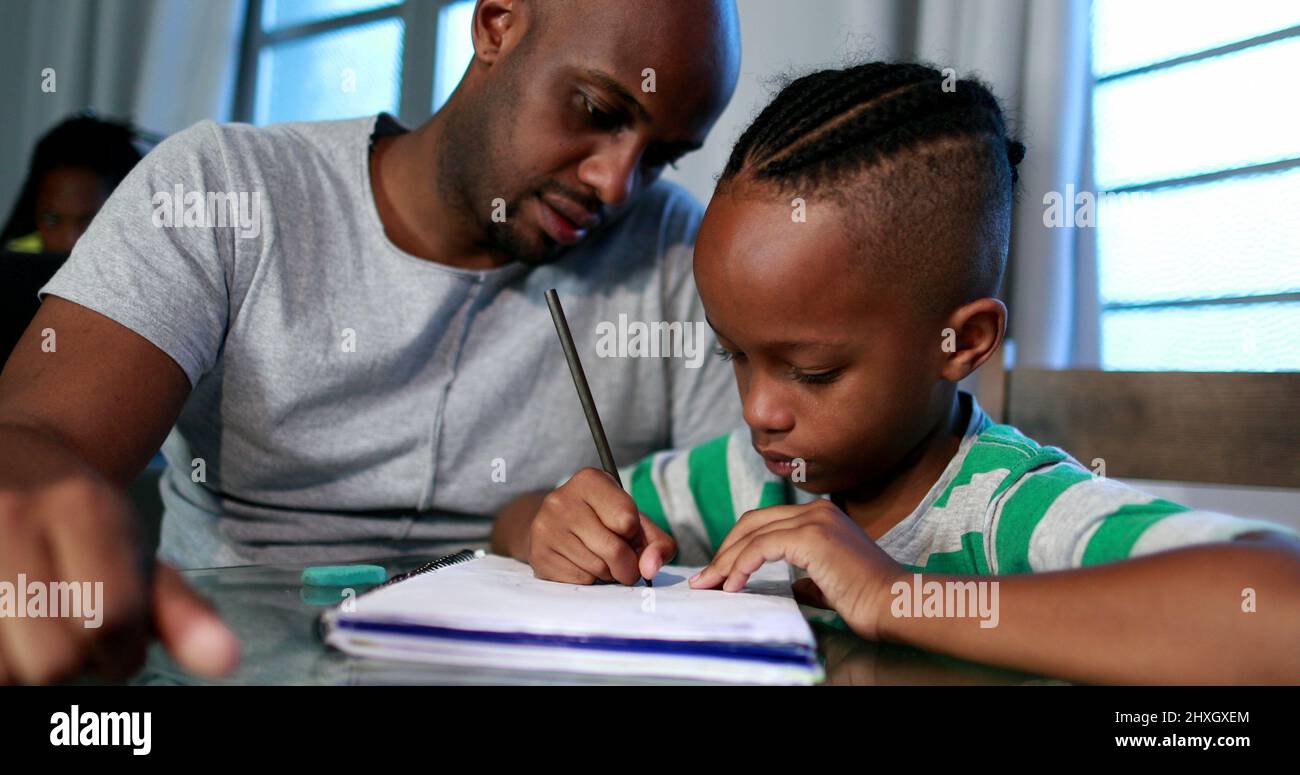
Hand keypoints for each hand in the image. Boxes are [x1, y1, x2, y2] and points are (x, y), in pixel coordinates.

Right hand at [0, 475, 239, 683]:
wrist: (8, 459)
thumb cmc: (80, 523)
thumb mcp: (135, 553)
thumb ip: (182, 611)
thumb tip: (227, 663)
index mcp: (83, 507)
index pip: (111, 617)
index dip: (123, 654)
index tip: (120, 647)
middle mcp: (14, 515)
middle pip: (53, 659)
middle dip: (73, 665)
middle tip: (70, 635)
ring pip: (2, 673)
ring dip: (24, 670)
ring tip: (31, 630)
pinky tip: (7, 632)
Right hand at [525, 468, 676, 584]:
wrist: (557, 528)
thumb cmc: (605, 523)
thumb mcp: (636, 523)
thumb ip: (657, 543)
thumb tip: (650, 568)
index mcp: (589, 480)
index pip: (627, 519)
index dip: (633, 534)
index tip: (625, 530)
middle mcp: (562, 499)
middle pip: (614, 549)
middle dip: (627, 564)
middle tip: (625, 563)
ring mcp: (546, 527)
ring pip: (597, 568)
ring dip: (608, 573)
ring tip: (600, 559)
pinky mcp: (538, 555)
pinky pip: (579, 580)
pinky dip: (590, 580)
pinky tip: (582, 565)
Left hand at [688, 500, 904, 639]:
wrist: (895, 603)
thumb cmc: (869, 599)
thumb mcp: (830, 581)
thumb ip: (808, 576)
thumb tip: (790, 585)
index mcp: (821, 516)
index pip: (766, 522)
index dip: (738, 545)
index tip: (719, 572)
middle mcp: (816, 510)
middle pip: (752, 522)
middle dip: (724, 550)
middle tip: (705, 578)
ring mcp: (814, 520)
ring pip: (752, 534)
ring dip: (725, 561)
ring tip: (709, 584)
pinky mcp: (811, 536)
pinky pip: (760, 548)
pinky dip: (740, 566)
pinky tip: (733, 585)